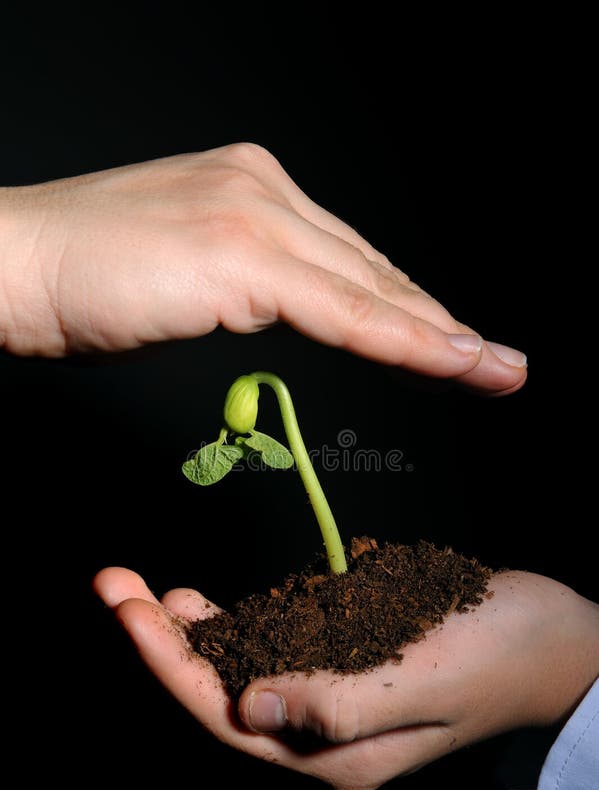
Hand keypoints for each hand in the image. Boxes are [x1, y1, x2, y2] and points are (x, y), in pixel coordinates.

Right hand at [1, 144, 524, 393]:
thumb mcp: (181, 274)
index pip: (349, 259)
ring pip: (370, 288)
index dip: (405, 308)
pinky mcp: (241, 251)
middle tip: (497, 364)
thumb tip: (275, 309)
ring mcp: (254, 213)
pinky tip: (451, 362)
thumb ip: (240, 284)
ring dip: (440, 336)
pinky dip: (402, 341)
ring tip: (496, 372)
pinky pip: (342, 309)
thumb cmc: (78, 279)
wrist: (7, 264)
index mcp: (251, 185)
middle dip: (439, 324)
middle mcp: (263, 186)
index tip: (449, 344)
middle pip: (372, 271)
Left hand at [94, 567, 598, 789]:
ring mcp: (332, 694)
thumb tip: (250, 706)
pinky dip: (236, 621)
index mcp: (337, 752)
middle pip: (220, 692)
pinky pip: (274, 645)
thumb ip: (342, 703)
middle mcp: (324, 732)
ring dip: (189, 631)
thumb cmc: (503, 653)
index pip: (229, 715)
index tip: (128, 611)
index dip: (170, 664)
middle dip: (162, 641)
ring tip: (145, 591)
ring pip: (240, 668)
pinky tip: (209, 602)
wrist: (557, 636)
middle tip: (113, 583)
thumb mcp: (427, 679)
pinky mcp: (344, 658)